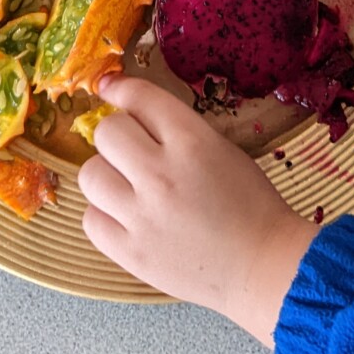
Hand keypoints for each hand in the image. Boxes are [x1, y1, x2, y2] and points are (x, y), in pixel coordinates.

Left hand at [79, 75, 317, 341]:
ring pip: (91, 174)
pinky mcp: (129, 253)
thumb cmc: (250, 205)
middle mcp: (160, 174)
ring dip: (106, 174)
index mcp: (191, 142)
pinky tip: (126, 216)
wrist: (262, 265)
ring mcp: (141, 216)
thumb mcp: (221, 149)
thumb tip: (134, 112)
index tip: (111, 88)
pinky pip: (91, 219)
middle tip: (134, 150)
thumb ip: (177, 129)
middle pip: (107, 132)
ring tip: (127, 186)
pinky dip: (104, 214)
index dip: (121, 88)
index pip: (140, 98)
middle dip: (119, 135)